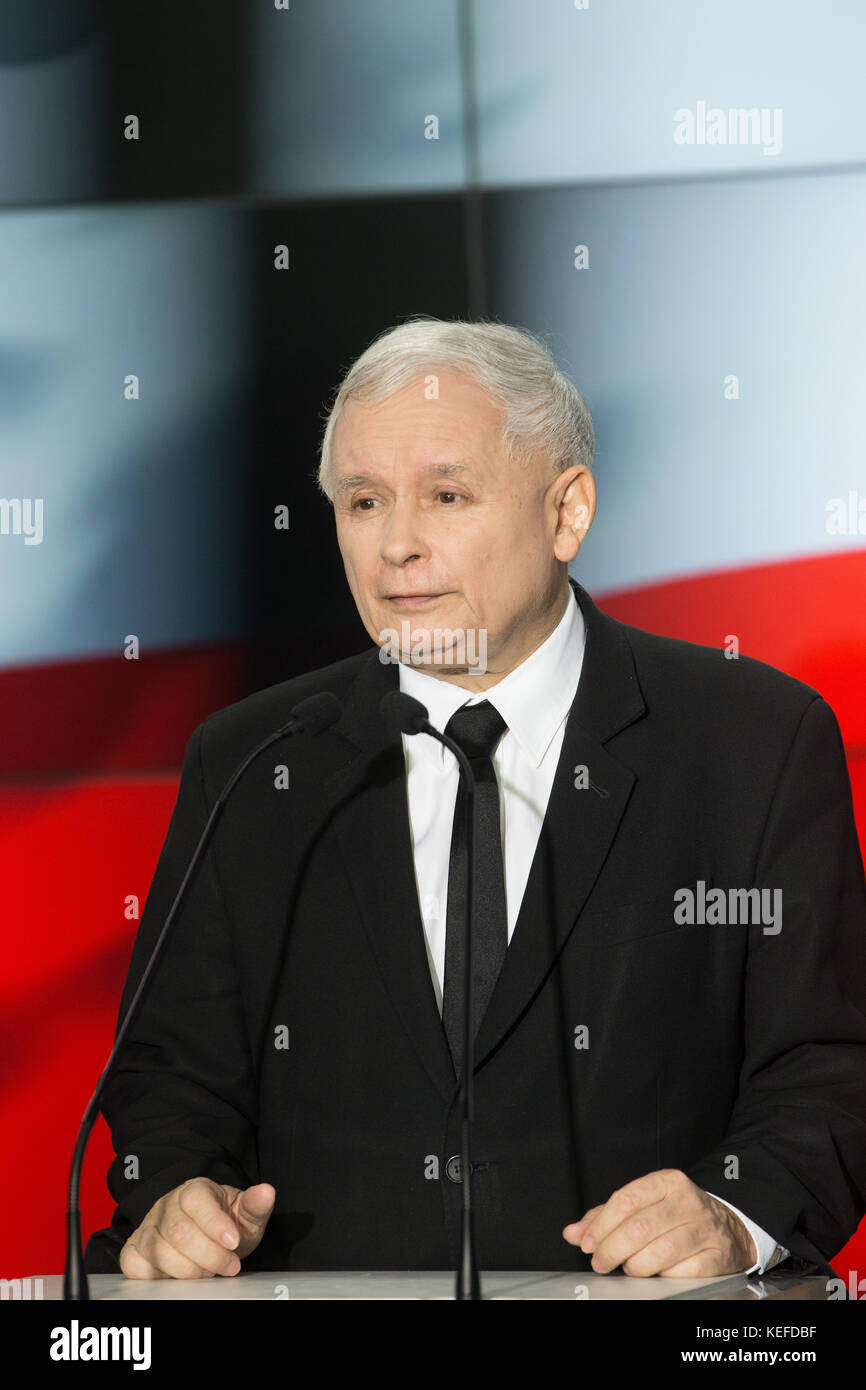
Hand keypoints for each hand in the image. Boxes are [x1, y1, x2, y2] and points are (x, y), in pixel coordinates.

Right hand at [120, 1178, 275, 1278]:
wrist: (202, 1232)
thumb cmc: (224, 1224)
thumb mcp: (244, 1215)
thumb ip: (254, 1206)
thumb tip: (266, 1192)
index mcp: (194, 1190)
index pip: (196, 1200)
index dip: (215, 1224)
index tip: (234, 1243)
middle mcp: (166, 1206)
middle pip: (179, 1232)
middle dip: (209, 1256)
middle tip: (228, 1266)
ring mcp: (148, 1228)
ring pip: (158, 1252)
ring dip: (188, 1271)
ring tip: (208, 1273)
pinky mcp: (135, 1251)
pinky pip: (136, 1266)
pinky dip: (159, 1278)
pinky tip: (181, 1278)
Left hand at [562, 1168, 756, 1276]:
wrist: (726, 1229)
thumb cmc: (676, 1216)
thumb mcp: (643, 1206)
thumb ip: (606, 1217)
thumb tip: (573, 1233)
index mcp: (667, 1182)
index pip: (625, 1200)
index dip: (600, 1225)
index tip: (587, 1243)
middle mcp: (688, 1201)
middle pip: (639, 1228)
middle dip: (611, 1250)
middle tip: (601, 1262)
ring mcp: (705, 1229)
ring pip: (659, 1253)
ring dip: (635, 1266)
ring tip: (629, 1268)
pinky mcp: (717, 1256)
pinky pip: (681, 1273)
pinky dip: (662, 1278)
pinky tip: (657, 1275)